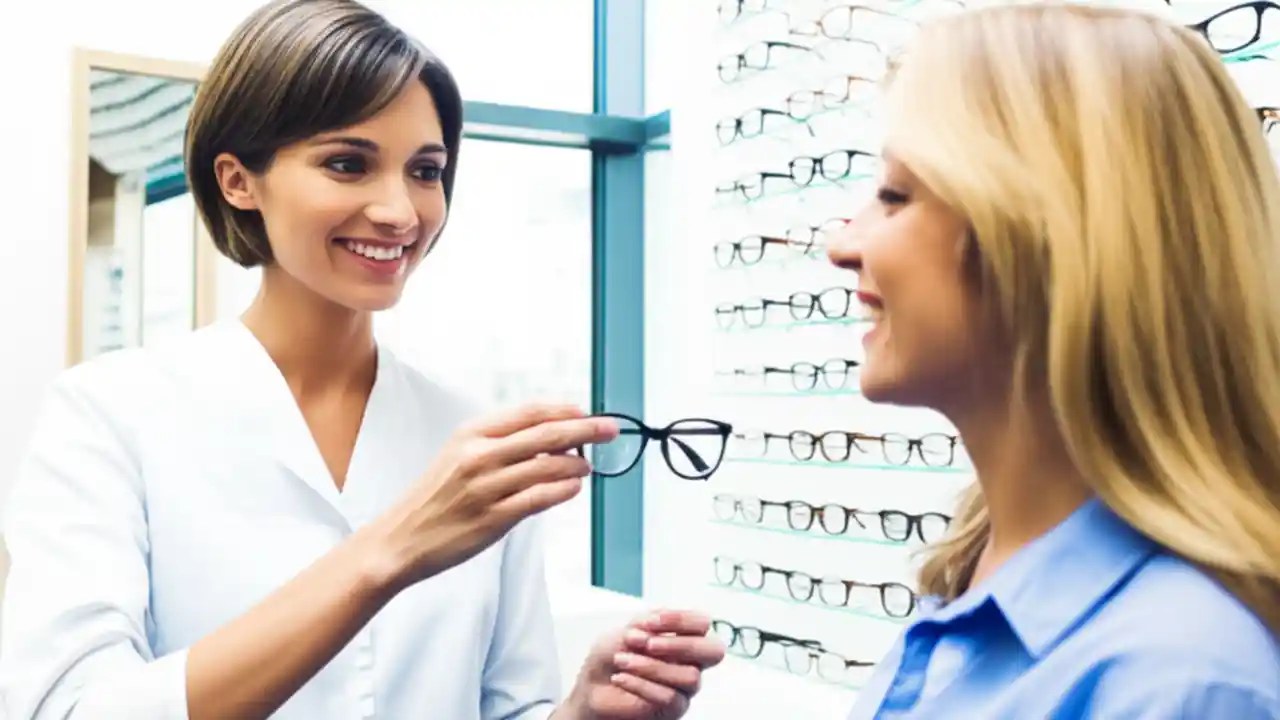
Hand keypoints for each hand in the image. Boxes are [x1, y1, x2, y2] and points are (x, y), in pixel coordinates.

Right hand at [365, 403, 618, 593]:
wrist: (401, 538)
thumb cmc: (436, 496)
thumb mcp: (460, 454)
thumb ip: (501, 443)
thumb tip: (552, 434)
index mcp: (471, 433)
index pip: (530, 412)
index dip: (565, 409)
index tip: (587, 411)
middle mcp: (479, 455)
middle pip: (547, 434)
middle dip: (586, 429)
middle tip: (611, 428)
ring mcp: (486, 487)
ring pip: (549, 466)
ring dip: (578, 463)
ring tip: (588, 464)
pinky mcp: (493, 519)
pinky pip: (540, 498)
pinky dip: (564, 489)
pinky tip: (575, 485)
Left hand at [559, 610, 726, 719]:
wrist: (593, 686)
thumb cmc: (612, 655)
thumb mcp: (625, 630)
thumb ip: (646, 622)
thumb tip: (661, 618)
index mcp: (684, 635)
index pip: (703, 623)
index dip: (681, 619)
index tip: (649, 621)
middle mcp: (691, 660)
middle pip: (713, 651)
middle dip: (679, 645)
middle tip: (647, 643)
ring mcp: (685, 686)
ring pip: (690, 676)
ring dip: (652, 666)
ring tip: (622, 660)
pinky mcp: (675, 708)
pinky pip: (670, 697)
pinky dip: (641, 685)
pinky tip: (620, 678)